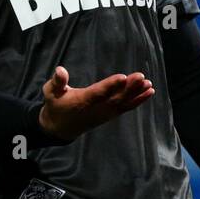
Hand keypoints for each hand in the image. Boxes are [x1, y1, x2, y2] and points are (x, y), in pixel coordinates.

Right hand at [37, 67, 153, 140]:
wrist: (60, 128)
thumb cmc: (56, 106)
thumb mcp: (50, 92)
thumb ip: (56, 82)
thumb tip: (60, 70)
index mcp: (82, 101)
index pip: (98, 93)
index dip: (110, 86)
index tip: (122, 77)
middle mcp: (96, 109)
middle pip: (115, 98)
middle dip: (129, 88)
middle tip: (141, 77)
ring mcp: (105, 113)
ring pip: (123, 103)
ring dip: (137, 94)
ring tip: (149, 84)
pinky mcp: (110, 115)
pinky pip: (126, 107)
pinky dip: (138, 100)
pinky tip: (149, 92)